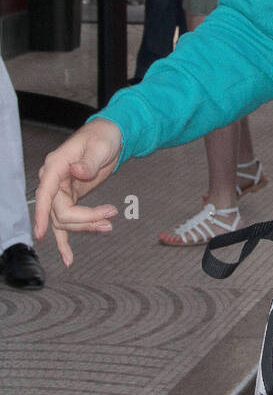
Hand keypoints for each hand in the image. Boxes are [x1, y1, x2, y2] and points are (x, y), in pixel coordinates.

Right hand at [34, 119, 122, 267]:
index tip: (41, 233)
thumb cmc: (102, 137)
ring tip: (108, 226)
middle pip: (60, 211)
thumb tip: (77, 171)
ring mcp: (60, 191)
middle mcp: (54, 180)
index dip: (42, 214)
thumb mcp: (99, 147)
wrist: (108, 136)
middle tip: (109, 217)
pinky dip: (66, 240)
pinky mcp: (70, 199)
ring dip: (85, 227)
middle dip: (84, 219)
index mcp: (56, 165)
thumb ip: (88, 161)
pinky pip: (65, 222)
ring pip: (65, 220)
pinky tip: (68, 257)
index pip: (45, 192)